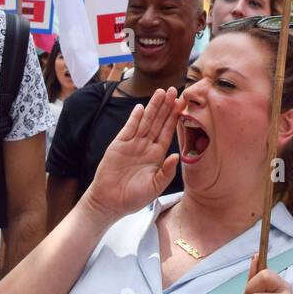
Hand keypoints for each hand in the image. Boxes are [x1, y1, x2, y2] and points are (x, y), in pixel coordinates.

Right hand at [83, 87, 181, 221]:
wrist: (109, 203)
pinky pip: (129, 128)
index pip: (168, 131)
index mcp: (157, 155)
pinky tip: (141, 108)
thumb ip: (166, 172)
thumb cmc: (133, 198)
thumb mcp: (155, 188)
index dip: (175, 117)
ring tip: (161, 92)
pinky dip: (134, 118)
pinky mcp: (119, 145)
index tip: (183, 104)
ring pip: (145, 121)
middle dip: (166, 106)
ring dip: (153, 107)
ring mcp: (132, 144)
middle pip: (158, 122)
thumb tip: (176, 156)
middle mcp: (146, 146)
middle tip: (175, 90)